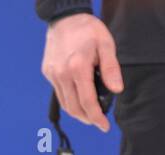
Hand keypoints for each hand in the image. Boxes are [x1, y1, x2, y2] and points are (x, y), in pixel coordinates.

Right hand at [41, 13, 122, 132]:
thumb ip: (111, 68)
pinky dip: (69, 101)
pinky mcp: (48, 73)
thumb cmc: (87, 30)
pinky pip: (59, 93)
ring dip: (77, 113)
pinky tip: (78, 99)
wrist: (64, 19)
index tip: (104, 126)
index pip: (87, 102)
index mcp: (78, 68)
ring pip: (65, 104)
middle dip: (87, 118)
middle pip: (74, 107)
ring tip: (89, 114)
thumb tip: (116, 90)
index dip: (97, 117)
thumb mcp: (106, 45)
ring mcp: (53, 75)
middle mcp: (62, 74)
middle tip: (98, 121)